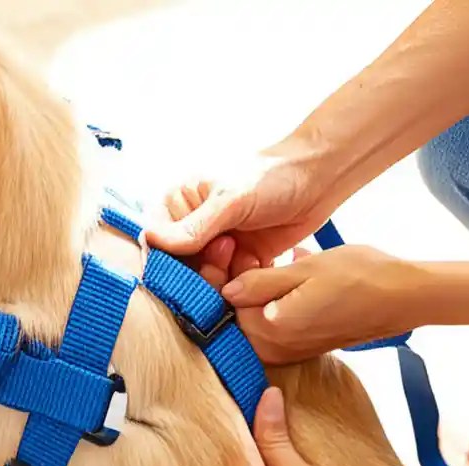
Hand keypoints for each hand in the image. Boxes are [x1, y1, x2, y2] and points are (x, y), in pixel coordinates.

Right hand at [148, 144, 339, 284]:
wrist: (319, 179)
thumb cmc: (271, 176)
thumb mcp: (230, 201)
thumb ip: (193, 228)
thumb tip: (149, 240)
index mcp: (179, 204)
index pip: (159, 243)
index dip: (171, 259)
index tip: (191, 262)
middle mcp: (194, 227)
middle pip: (182, 268)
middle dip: (203, 269)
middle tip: (228, 251)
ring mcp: (218, 246)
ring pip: (206, 280)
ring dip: (225, 277)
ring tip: (244, 254)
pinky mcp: (242, 261)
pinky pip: (232, 285)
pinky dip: (243, 281)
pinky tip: (258, 262)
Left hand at [223, 245, 421, 364]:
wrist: (404, 298)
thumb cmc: (358, 277)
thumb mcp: (303, 270)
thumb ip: (260, 283)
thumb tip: (225, 291)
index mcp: (269, 330)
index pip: (221, 307)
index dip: (214, 277)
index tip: (220, 250)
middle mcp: (274, 349)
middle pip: (232, 318)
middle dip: (228, 284)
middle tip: (233, 250)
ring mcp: (288, 352)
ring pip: (249, 322)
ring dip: (247, 292)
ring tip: (255, 260)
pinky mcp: (300, 348)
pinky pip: (268, 327)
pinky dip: (264, 303)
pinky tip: (274, 276)